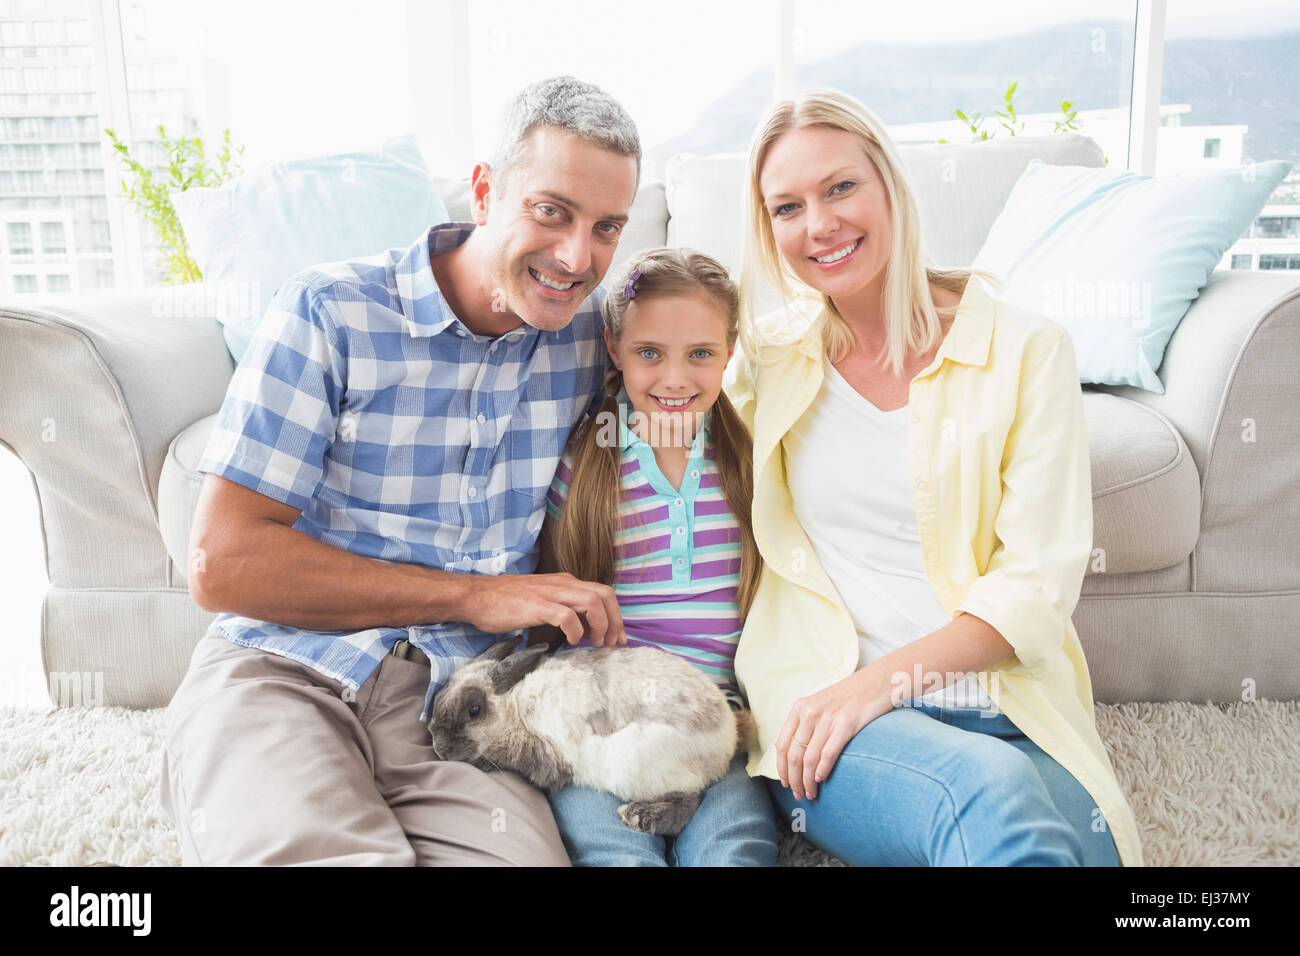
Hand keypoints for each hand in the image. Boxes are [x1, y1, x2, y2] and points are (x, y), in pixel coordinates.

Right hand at [461, 571, 626, 647]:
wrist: (476, 597)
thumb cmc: (507, 602)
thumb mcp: (543, 600)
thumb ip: (566, 608)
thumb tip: (587, 629)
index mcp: (565, 582)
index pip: (603, 592)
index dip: (616, 615)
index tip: (616, 637)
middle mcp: (562, 583)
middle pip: (604, 595)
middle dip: (614, 621)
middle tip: (612, 643)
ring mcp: (549, 593)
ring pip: (592, 601)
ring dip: (600, 625)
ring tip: (595, 643)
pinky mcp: (536, 605)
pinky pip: (566, 616)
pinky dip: (575, 630)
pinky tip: (572, 641)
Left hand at [774, 668, 893, 800]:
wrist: (876, 682)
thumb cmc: (848, 698)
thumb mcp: (819, 704)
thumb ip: (804, 724)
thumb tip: (789, 752)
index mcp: (799, 708)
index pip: (782, 745)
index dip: (781, 768)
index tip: (784, 783)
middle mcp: (810, 712)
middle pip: (794, 755)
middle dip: (793, 780)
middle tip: (798, 794)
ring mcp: (827, 718)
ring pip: (809, 759)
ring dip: (807, 781)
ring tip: (810, 793)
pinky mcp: (846, 724)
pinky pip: (828, 754)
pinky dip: (822, 771)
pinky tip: (821, 780)